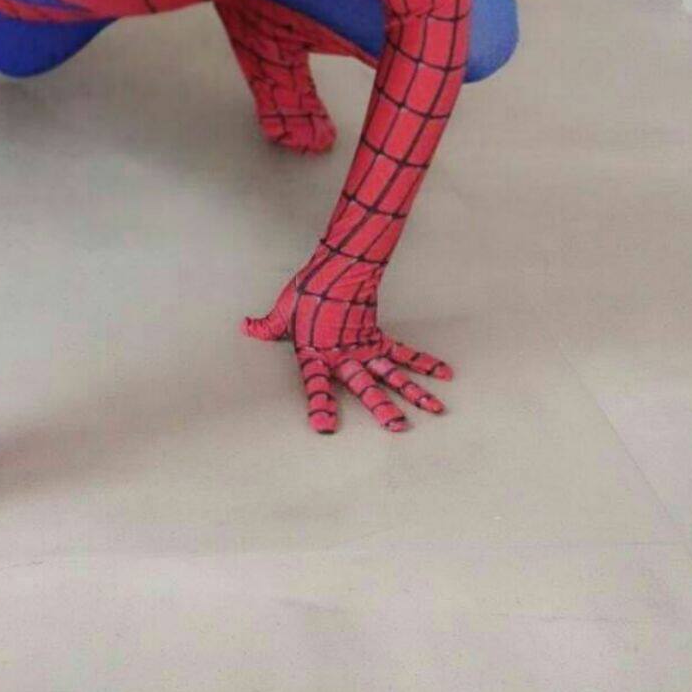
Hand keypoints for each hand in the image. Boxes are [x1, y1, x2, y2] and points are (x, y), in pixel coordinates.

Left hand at [243, 280, 452, 433]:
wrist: (337, 264)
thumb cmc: (309, 288)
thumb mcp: (283, 309)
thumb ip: (268, 326)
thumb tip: (247, 326)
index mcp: (318, 352)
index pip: (317, 384)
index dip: (320, 405)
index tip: (324, 427)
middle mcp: (345, 354)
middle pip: (365, 385)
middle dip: (381, 407)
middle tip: (397, 427)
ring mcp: (365, 346)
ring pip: (392, 373)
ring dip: (413, 392)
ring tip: (434, 410)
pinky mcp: (378, 335)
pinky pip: (404, 352)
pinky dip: (425, 362)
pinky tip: (444, 373)